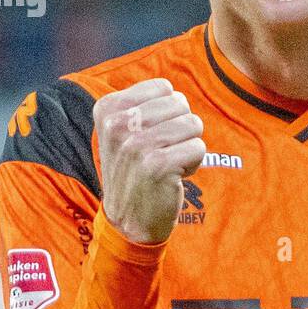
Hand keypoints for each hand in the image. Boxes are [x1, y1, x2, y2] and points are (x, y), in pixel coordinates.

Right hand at [93, 78, 205, 243]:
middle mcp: (118, 124)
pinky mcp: (157, 165)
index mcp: (108, 108)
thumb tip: (174, 90)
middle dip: (180, 130)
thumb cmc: (135, 170)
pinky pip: (199, 148)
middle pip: (181, 104)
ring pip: (193, 124)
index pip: (164, 88)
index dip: (168, 113)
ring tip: (166, 165)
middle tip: (160, 153)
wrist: (128, 220)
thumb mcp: (124, 131)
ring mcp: (136, 145)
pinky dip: (193, 164)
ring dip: (187, 147)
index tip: (150, 137)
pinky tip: (172, 177)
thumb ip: (144, 104)